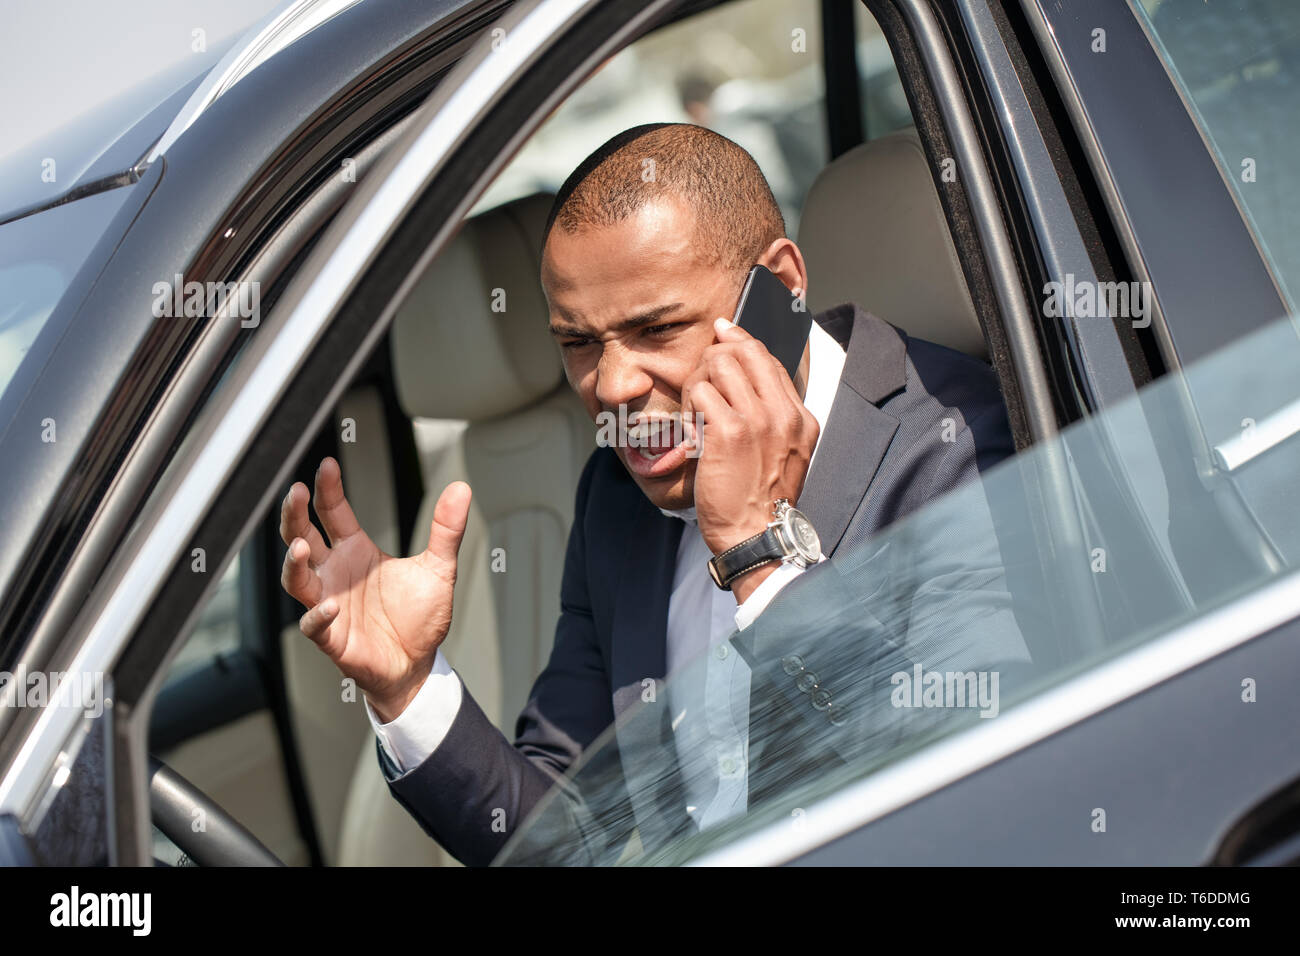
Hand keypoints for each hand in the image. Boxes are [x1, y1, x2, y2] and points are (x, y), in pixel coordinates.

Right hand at [279, 457, 471, 721]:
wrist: (417, 664)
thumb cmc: (419, 618)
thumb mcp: (439, 568)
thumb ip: (446, 529)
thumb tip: (461, 489)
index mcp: (356, 552)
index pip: (333, 513)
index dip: (327, 489)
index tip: (327, 465)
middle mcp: (336, 574)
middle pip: (302, 537)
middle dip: (295, 516)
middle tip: (296, 493)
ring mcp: (329, 603)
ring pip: (297, 579)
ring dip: (294, 563)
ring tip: (299, 547)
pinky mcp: (333, 636)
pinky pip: (315, 624)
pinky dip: (318, 615)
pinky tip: (329, 605)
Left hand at [682, 318, 818, 598]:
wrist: (758, 536)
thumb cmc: (761, 502)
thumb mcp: (783, 456)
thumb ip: (772, 421)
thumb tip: (745, 387)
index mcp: (801, 417)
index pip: (768, 359)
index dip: (740, 340)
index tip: (722, 331)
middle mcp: (783, 413)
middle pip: (743, 351)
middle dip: (714, 358)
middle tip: (700, 386)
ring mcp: (758, 420)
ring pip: (719, 364)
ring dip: (698, 383)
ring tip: (696, 414)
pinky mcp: (729, 432)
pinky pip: (700, 392)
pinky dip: (688, 407)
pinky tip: (692, 431)